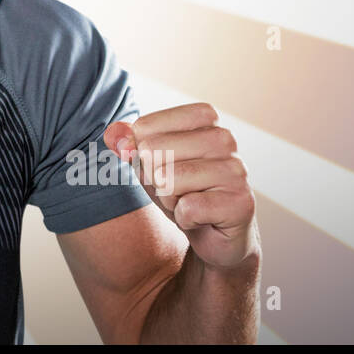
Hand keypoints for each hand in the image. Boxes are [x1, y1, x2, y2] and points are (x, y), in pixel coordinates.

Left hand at [103, 103, 257, 270]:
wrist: (214, 235)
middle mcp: (224, 138)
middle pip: (153, 151)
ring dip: (169, 199)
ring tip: (189, 202)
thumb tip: (113, 135)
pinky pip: (187, 208)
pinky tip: (202, 218)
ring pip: (168, 179)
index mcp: (204, 118)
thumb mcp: (147, 163)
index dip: (142, 154)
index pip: (145, 127)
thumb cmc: (181, 191)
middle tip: (177, 190)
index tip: (164, 166)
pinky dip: (185, 218)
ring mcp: (235, 169)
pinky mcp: (240, 202)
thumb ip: (126, 143)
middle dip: (154, 179)